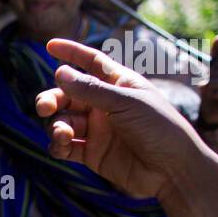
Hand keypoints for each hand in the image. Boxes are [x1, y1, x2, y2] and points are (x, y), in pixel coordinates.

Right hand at [35, 38, 209, 199]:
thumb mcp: (126, 102)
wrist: (173, 170)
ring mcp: (96, 130)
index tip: (50, 45)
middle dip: (52, 99)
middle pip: (67, 94)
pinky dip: (57, 146)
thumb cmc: (159, 128)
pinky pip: (64, 146)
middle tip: (44, 107)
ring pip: (63, 120)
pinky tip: (61, 146)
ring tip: (63, 134)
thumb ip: (90, 89)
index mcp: (117, 85)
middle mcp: (104, 105)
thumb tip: (59, 72)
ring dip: (56, 125)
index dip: (71, 53)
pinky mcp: (91, 154)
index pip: (91, 63)